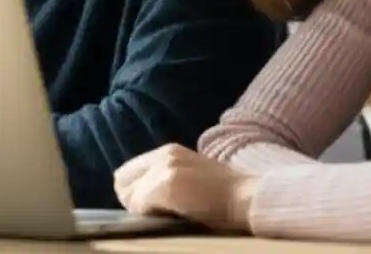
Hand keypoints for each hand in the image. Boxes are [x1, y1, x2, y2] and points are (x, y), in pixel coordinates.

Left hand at [114, 144, 257, 232]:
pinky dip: (149, 216)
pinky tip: (173, 217)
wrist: (249, 199)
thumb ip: (166, 179)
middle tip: (157, 214)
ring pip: (129, 196)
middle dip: (133, 201)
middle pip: (121, 182)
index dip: (134, 193)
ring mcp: (165, 169)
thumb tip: (139, 198)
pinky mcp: (167, 186)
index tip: (150, 208)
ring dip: (142, 210)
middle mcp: (164, 155)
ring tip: (169, 214)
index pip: (127, 172)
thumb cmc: (225, 197)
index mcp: (170, 152)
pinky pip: (139, 205)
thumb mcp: (192, 178)